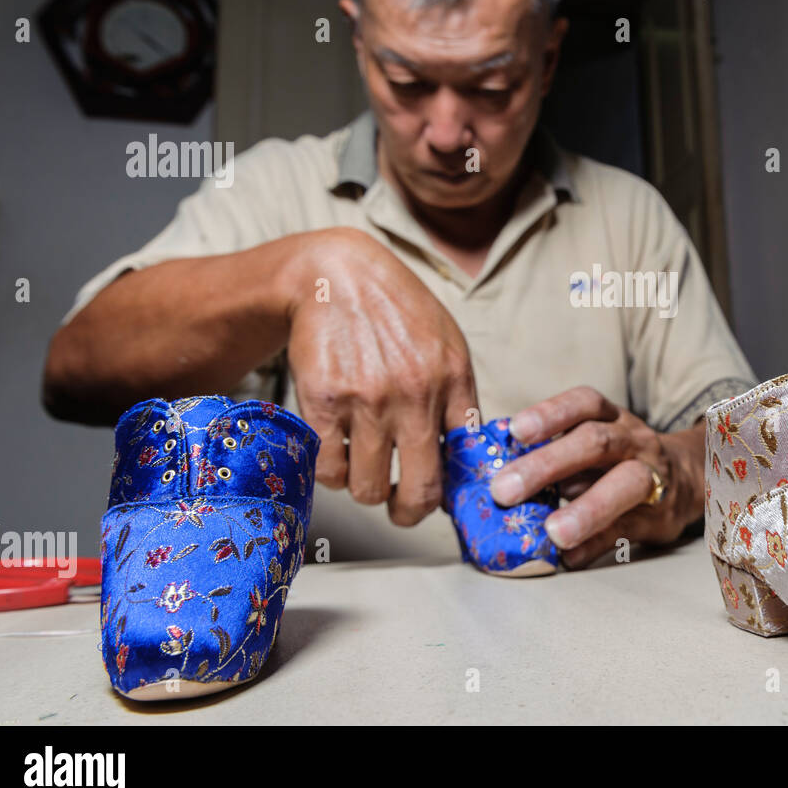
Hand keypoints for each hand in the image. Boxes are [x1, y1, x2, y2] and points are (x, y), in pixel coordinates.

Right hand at [283, 227, 477, 524]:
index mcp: (453, 380)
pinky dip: (332, 472)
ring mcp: (366, 400)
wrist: (337, 274)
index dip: (454, 490)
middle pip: (420, 491)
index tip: (442, 497)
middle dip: (410, 513)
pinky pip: (328, 469)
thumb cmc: (396, 311)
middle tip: (402, 510)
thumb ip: (459, 398)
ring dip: (366, 488)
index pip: (465, 461)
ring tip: (364, 467)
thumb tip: (465, 458)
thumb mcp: (447, 344)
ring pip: (368, 489)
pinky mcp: (322, 401)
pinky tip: (337, 450)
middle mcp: (414, 394)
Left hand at [489, 387, 705, 567]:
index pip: (583, 403)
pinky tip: (568, 557)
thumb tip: (495, 473)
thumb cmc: (617, 459)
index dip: (550, 414)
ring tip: (553, 532)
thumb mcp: (593, 442)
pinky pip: (627, 530)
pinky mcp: (657, 516)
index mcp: (610, 417)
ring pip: (625, 484)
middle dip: (547, 465)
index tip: (515, 431)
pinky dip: (595, 544)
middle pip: (596, 442)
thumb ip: (554, 452)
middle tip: (503, 490)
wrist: (687, 478)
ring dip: (586, 509)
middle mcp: (633, 440)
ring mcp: (652, 476)